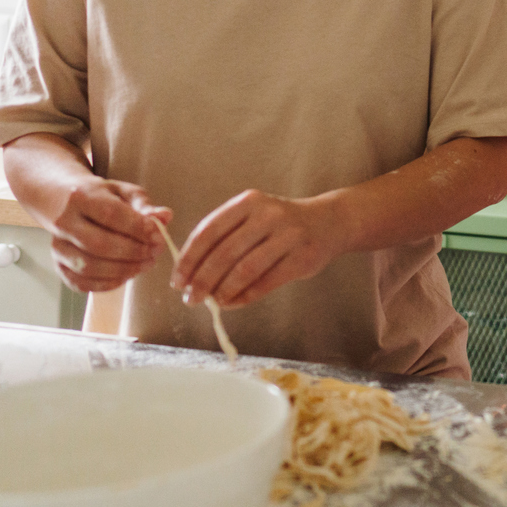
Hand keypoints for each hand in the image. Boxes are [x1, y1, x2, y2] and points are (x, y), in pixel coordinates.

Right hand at [46, 179, 168, 293]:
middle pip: (99, 245)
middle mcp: (64, 222)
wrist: (61, 202)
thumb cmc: (99, 197)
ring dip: (123, 270)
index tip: (159, 235)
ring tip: (145, 263)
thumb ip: (144, 205)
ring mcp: (58, 246)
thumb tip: (165, 217)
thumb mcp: (123, 192)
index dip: (138, 228)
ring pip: (89, 267)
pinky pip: (81, 283)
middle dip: (133, 253)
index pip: (111, 214)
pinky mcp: (58, 265)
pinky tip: (126, 275)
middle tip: (155, 252)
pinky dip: (107, 284)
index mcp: (82, 196)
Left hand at [175, 192, 340, 309]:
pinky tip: (233, 303)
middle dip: (202, 280)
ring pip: (245, 270)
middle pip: (224, 253)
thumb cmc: (280, 224)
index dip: (189, 259)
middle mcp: (268, 214)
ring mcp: (288, 235)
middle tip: (190, 299)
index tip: (177, 281)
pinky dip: (245, 297)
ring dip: (223, 291)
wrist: (329, 222)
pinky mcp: (302, 258)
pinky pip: (266, 282)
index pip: (209, 232)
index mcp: (248, 202)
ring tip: (212, 303)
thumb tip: (191, 276)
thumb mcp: (252, 217)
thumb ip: (224, 238)